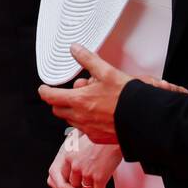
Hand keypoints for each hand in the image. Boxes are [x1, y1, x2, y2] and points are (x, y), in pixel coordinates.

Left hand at [38, 44, 186, 145]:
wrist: (142, 118)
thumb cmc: (126, 98)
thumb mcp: (106, 72)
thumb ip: (88, 60)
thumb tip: (75, 49)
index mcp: (78, 101)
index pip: (51, 97)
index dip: (45, 91)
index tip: (44, 88)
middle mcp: (80, 117)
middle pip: (58, 110)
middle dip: (59, 101)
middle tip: (69, 94)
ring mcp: (88, 129)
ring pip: (70, 120)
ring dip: (73, 111)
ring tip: (87, 101)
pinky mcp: (97, 137)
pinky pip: (84, 129)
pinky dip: (85, 121)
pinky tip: (96, 114)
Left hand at [48, 129, 123, 187]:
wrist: (117, 135)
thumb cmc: (101, 138)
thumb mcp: (81, 142)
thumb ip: (74, 154)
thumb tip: (70, 163)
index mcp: (68, 156)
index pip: (62, 175)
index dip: (69, 182)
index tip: (76, 184)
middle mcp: (75, 165)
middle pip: (73, 185)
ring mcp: (86, 172)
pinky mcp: (99, 178)